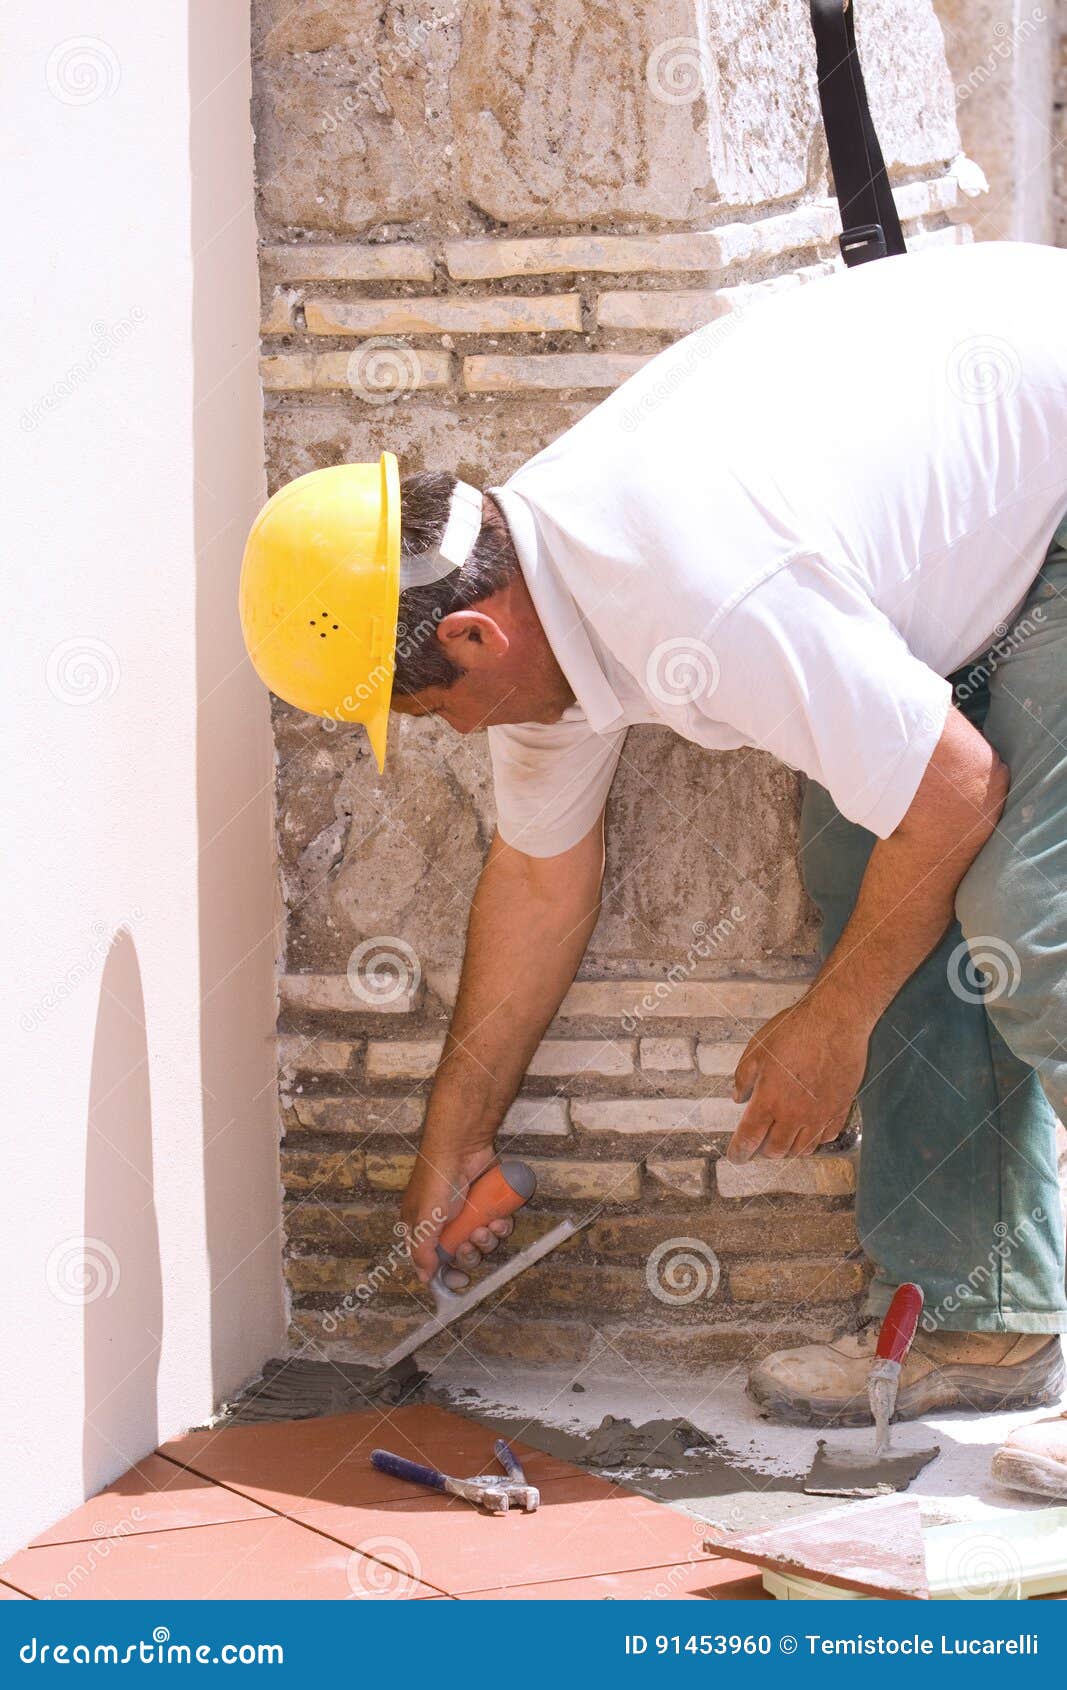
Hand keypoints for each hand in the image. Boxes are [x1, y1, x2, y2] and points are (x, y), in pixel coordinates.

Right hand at [400, 1141, 514, 1284]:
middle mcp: (446, 1224)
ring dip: (487, 1240)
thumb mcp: (425, 1220)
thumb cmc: (437, 1180)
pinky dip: (501, 1226)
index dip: (448, 1274)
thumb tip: (424, 1277)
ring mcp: (468, 1213)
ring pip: (483, 1242)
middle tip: (472, 1239)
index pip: (434, 1262)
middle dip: (471, 1252)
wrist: (461, 1147)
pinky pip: (498, 1225)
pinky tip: (499, 1218)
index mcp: (424, 1229)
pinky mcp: (487, 1204)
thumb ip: (422, 1251)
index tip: (461, 1280)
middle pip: (463, 1254)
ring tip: (485, 1226)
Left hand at [726, 989, 870, 1161]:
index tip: (736, 1156)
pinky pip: (828, 1136)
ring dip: (790, 1148)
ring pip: (803, 1148)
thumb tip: (738, 1097)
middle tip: (760, 1145)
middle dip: (765, 1152)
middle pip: (777, 1150)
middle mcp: (794, 1114)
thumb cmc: (794, 1031)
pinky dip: (816, 1139)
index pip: (749, 1139)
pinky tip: (810, 1129)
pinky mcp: (840, 1108)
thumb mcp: (756, 1050)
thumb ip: (744, 1078)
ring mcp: (820, 1114)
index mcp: (769, 1101)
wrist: (835, 1021)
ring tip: (784, 1138)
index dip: (740, 1152)